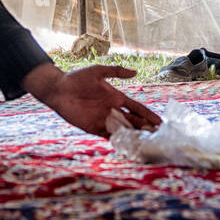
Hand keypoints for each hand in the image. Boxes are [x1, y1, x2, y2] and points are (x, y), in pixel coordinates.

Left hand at [23, 63, 162, 137]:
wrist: (58, 89)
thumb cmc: (77, 78)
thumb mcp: (98, 71)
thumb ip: (116, 71)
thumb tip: (135, 72)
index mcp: (116, 97)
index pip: (137, 108)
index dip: (148, 115)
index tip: (160, 121)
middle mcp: (112, 110)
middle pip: (133, 121)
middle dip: (145, 128)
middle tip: (158, 136)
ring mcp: (103, 120)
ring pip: (123, 130)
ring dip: (134, 136)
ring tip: (146, 144)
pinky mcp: (92, 128)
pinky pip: (108, 136)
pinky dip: (117, 142)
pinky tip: (127, 147)